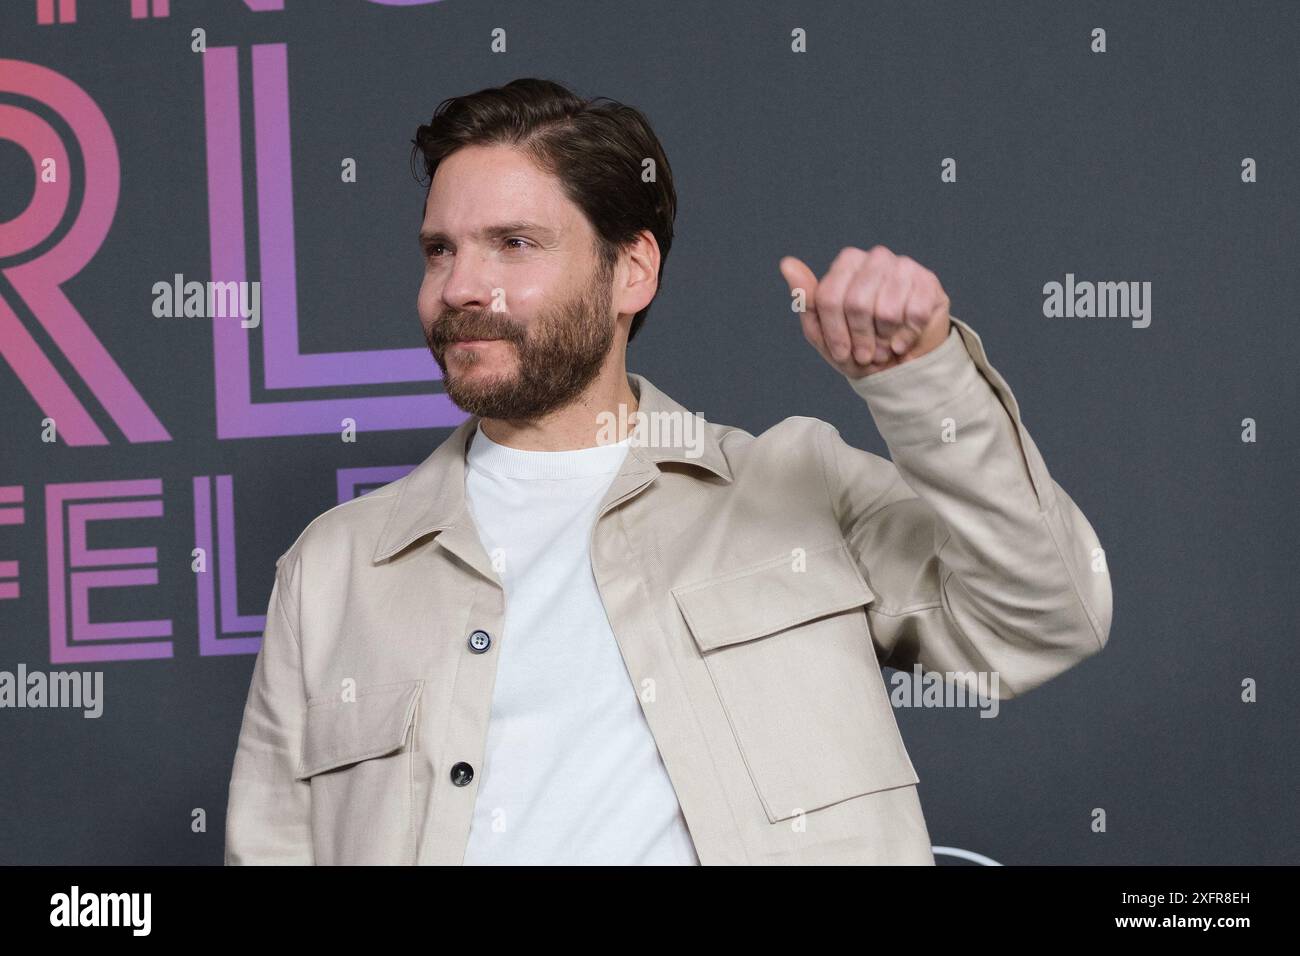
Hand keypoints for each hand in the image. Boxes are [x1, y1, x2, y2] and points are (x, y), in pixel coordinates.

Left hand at [780, 245, 951, 378]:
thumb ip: (808, 299)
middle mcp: (876, 258)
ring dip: (884, 340)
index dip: (835, 332)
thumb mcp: (824, 330)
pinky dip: (906, 338)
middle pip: (857, 303)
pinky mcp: (929, 283)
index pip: (830, 297)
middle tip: (867, 354)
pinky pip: (914, 314)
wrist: (899, 363)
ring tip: (884, 347)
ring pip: (886, 311)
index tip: (842, 353)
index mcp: (847, 263)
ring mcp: (905, 267)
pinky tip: (902, 342)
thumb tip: (787, 263)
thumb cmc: (857, 344)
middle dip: (860, 339)